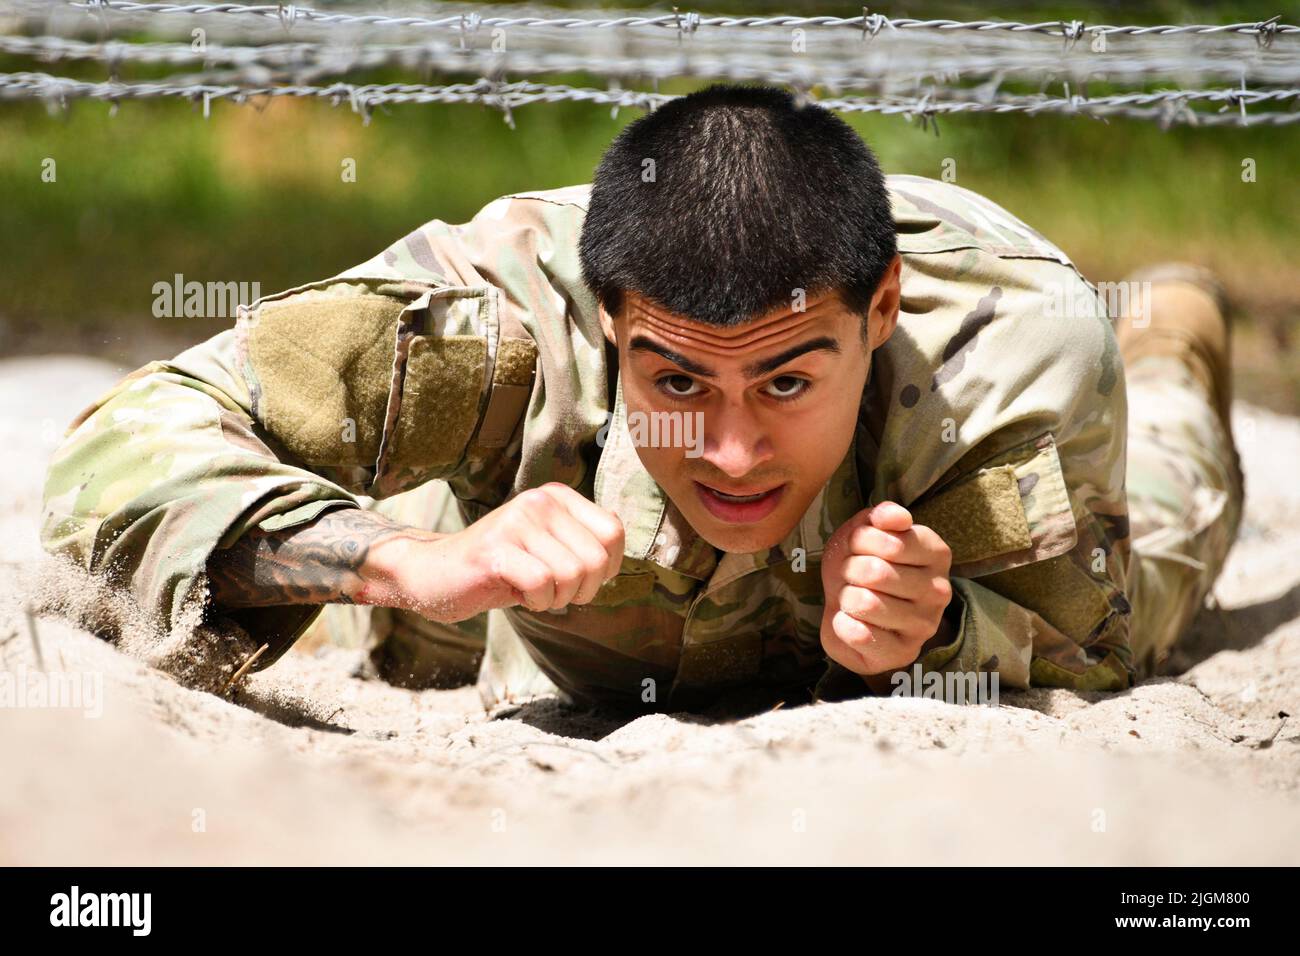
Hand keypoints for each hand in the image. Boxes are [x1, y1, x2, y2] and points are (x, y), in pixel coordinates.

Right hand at [384, 482, 625, 621]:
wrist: (437, 574)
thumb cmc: (503, 568)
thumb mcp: (550, 548)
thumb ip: (583, 540)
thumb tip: (618, 541)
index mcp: (558, 496)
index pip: (614, 532)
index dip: (606, 567)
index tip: (580, 579)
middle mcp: (539, 501)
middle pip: (595, 559)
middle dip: (581, 590)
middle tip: (553, 592)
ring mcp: (516, 522)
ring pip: (571, 575)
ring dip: (556, 598)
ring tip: (532, 591)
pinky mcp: (496, 550)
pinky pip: (542, 585)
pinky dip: (537, 602)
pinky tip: (518, 595)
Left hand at [819, 501, 952, 676]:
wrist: (852, 611)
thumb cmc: (862, 565)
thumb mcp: (865, 532)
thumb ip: (881, 517)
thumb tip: (896, 518)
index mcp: (936, 553)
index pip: (890, 542)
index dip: (858, 542)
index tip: (856, 548)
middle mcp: (939, 590)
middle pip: (875, 573)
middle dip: (848, 571)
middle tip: (849, 575)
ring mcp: (925, 624)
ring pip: (866, 604)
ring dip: (845, 598)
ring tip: (851, 597)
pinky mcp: (904, 653)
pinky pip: (860, 635)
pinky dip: (842, 624)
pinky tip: (849, 620)